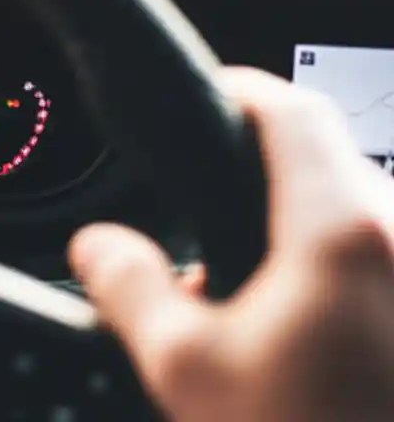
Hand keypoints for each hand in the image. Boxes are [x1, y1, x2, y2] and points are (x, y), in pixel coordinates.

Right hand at [69, 68, 393, 421]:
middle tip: (218, 238)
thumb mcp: (190, 373)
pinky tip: (321, 348)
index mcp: (341, 231)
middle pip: (331, 170)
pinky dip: (350, 282)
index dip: (242, 90)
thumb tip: (99, 247)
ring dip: (313, 243)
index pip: (290, 110)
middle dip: (269, 188)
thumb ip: (130, 289)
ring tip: (267, 314)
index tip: (212, 95)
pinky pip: (387, 269)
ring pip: (365, 227)